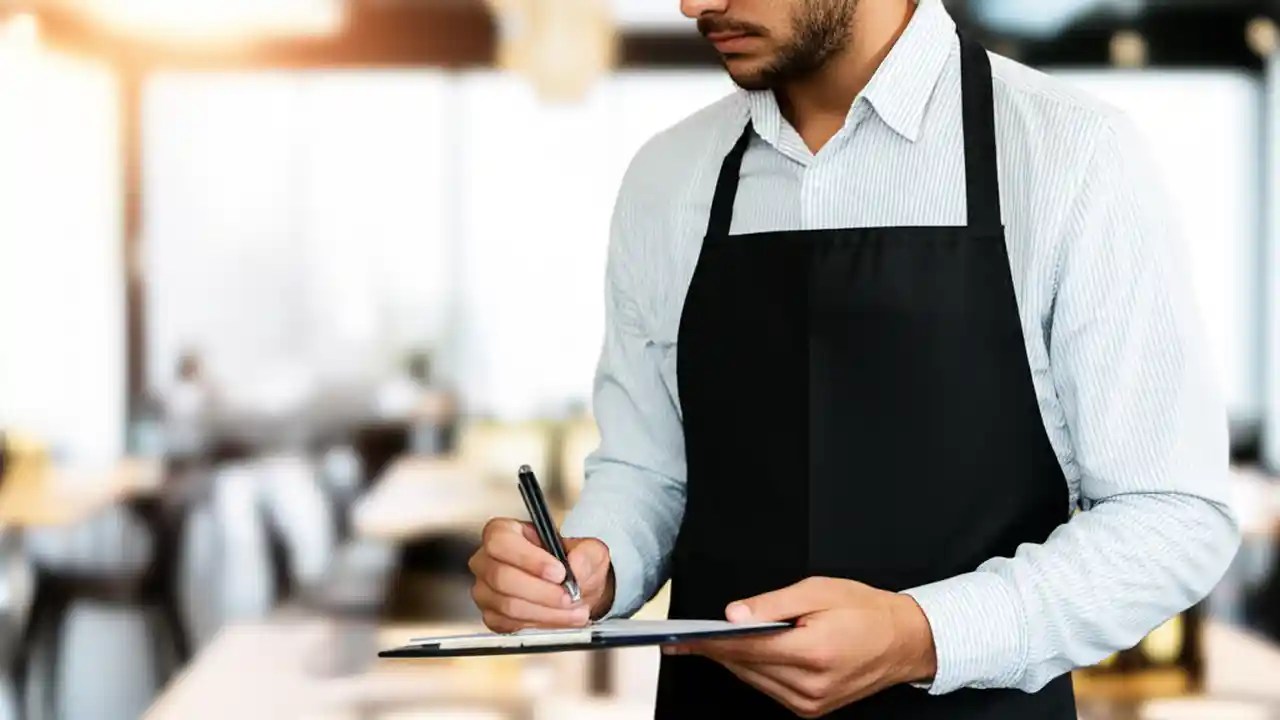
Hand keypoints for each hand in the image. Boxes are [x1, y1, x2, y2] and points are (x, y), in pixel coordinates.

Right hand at [468, 518, 615, 631]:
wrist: (576, 589)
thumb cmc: (573, 562)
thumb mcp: (589, 550)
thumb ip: (586, 554)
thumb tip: (576, 567)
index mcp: (504, 532)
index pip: (501, 542)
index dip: (528, 558)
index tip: (559, 572)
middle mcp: (487, 560)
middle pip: (502, 577)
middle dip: (542, 591)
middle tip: (569, 596)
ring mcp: (486, 590)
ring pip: (508, 605)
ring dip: (546, 611)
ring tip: (573, 610)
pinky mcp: (492, 616)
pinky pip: (510, 624)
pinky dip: (541, 623)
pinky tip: (560, 618)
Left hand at [663, 577, 935, 717]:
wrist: (905, 641)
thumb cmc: (865, 610)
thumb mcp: (818, 591)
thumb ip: (772, 604)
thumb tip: (733, 614)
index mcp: (813, 652)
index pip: (747, 648)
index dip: (709, 643)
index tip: (681, 639)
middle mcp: (810, 685)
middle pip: (746, 667)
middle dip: (717, 650)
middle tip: (687, 637)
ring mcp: (811, 703)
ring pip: (754, 681)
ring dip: (733, 662)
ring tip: (710, 642)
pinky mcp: (811, 710)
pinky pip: (769, 689)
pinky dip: (754, 671)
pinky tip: (745, 654)